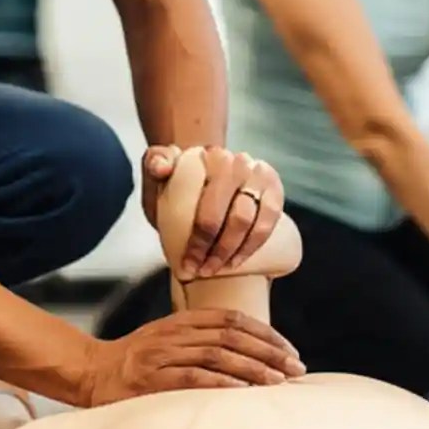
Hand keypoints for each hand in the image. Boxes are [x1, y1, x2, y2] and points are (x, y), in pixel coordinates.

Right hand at [79, 309, 305, 406]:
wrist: (92, 372)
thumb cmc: (136, 362)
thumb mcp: (169, 340)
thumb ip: (201, 340)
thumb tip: (250, 354)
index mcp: (182, 321)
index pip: (232, 319)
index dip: (265, 333)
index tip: (289, 350)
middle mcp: (174, 334)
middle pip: (231, 336)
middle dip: (268, 351)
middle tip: (295, 368)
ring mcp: (161, 356)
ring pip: (216, 355)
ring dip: (251, 368)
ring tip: (277, 381)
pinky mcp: (151, 380)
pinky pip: (191, 378)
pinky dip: (220, 383)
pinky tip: (242, 391)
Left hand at [142, 145, 284, 279]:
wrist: (199, 178)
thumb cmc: (175, 180)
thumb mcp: (159, 170)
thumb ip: (154, 162)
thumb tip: (162, 168)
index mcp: (213, 157)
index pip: (210, 206)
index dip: (199, 240)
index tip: (186, 265)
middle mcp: (241, 163)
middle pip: (236, 218)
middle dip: (217, 251)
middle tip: (200, 271)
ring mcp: (261, 177)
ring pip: (252, 223)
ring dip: (234, 252)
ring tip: (214, 270)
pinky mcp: (274, 192)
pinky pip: (268, 225)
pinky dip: (252, 247)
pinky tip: (235, 262)